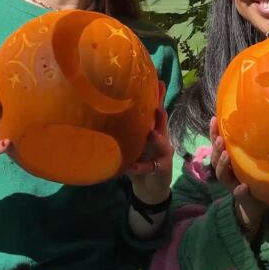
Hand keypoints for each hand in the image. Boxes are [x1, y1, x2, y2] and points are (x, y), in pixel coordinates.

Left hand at [128, 83, 172, 204]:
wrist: (150, 188)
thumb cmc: (140, 160)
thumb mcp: (133, 143)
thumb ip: (125, 129)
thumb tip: (105, 110)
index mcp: (152, 129)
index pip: (154, 110)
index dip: (157, 96)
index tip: (157, 81)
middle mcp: (160, 139)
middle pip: (162, 123)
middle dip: (161, 114)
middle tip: (158, 105)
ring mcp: (163, 154)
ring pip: (162, 145)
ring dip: (157, 139)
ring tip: (151, 133)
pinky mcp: (161, 169)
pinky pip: (150, 168)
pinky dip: (140, 167)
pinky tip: (132, 166)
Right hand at [210, 116, 265, 238]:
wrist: (256, 204)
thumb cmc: (254, 177)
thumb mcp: (250, 160)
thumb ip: (249, 146)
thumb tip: (255, 120)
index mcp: (227, 162)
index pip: (217, 145)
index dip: (213, 133)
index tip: (213, 119)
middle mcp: (226, 173)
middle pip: (215, 160)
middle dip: (216, 149)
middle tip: (220, 139)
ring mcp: (233, 185)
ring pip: (222, 175)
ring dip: (222, 165)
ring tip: (226, 155)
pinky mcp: (242, 197)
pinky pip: (240, 194)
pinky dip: (240, 191)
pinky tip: (243, 186)